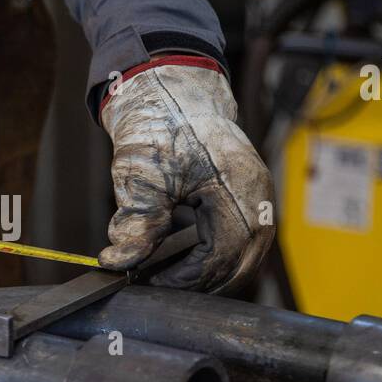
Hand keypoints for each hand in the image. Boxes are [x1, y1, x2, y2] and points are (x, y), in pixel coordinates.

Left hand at [99, 60, 273, 293]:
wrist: (175, 94)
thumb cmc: (163, 124)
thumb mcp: (143, 175)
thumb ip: (135, 222)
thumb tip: (120, 261)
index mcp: (238, 191)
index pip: (221, 258)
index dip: (186, 279)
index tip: (153, 282)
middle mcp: (259, 198)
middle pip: (241, 266)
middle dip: (201, 284)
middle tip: (162, 287)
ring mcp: (261, 199)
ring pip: (245, 259)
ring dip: (211, 273)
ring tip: (170, 276)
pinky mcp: (252, 200)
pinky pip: (243, 243)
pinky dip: (217, 257)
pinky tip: (184, 258)